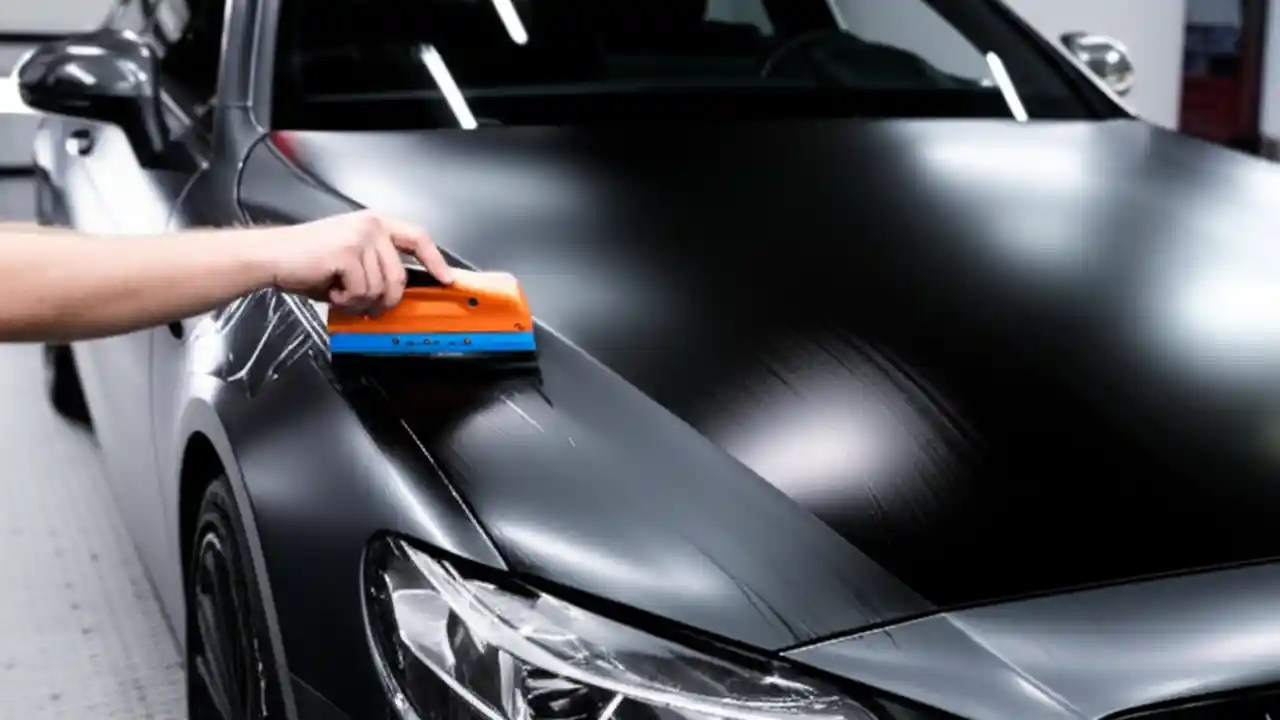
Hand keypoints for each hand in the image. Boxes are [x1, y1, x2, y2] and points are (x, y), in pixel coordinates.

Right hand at [266, 211, 454, 315]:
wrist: (272, 256)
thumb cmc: (307, 261)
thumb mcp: (350, 258)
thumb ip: (376, 267)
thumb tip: (396, 295)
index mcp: (376, 223)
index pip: (417, 237)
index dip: (435, 260)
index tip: (446, 279)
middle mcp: (372, 226)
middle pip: (399, 276)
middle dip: (385, 301)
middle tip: (363, 307)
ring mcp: (361, 237)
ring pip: (380, 288)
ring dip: (359, 302)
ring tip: (338, 293)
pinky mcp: (348, 252)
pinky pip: (361, 291)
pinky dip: (345, 301)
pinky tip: (330, 291)